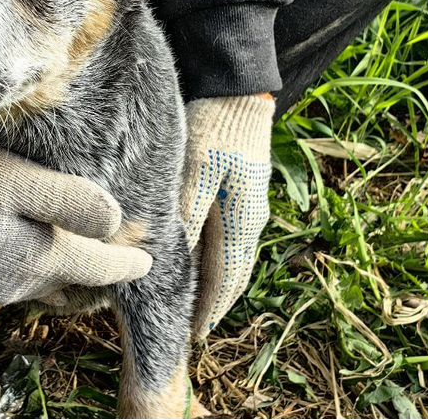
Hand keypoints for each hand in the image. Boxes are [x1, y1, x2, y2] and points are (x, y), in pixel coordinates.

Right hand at [0, 137, 153, 306]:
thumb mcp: (16, 180)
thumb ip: (71, 201)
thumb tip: (115, 221)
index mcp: (39, 258)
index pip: (98, 268)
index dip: (126, 263)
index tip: (147, 261)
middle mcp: (16, 282)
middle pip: (69, 277)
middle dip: (96, 265)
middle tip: (117, 247)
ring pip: (39, 280)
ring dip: (61, 265)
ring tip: (74, 246)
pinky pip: (9, 278)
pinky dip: (28, 264)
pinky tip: (23, 246)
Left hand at [179, 95, 273, 336]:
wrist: (239, 93)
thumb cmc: (217, 128)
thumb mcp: (198, 169)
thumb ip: (188, 212)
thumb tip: (176, 252)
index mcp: (242, 221)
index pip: (225, 279)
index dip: (210, 309)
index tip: (195, 335)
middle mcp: (251, 220)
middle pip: (233, 274)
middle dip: (215, 302)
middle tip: (194, 327)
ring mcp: (250, 207)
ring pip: (233, 257)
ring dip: (217, 283)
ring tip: (198, 302)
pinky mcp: (242, 192)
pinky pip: (230, 239)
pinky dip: (218, 259)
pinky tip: (202, 259)